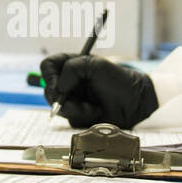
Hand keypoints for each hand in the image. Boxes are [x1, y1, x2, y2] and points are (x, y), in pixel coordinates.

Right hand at [38, 54, 157, 128]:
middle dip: (61, 97)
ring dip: (73, 107)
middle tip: (74, 101)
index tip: (59, 86)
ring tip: (92, 107)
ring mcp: (71, 98)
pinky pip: (66, 117)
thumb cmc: (117, 80)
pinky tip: (94, 111)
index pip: (47, 66)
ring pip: (55, 105)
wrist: (133, 103)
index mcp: (71, 65)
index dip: (49, 76)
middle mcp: (68, 81)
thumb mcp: (95, 65)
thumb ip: (73, 68)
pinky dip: (79, 115)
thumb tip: (59, 87)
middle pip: (48, 88)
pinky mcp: (75, 114)